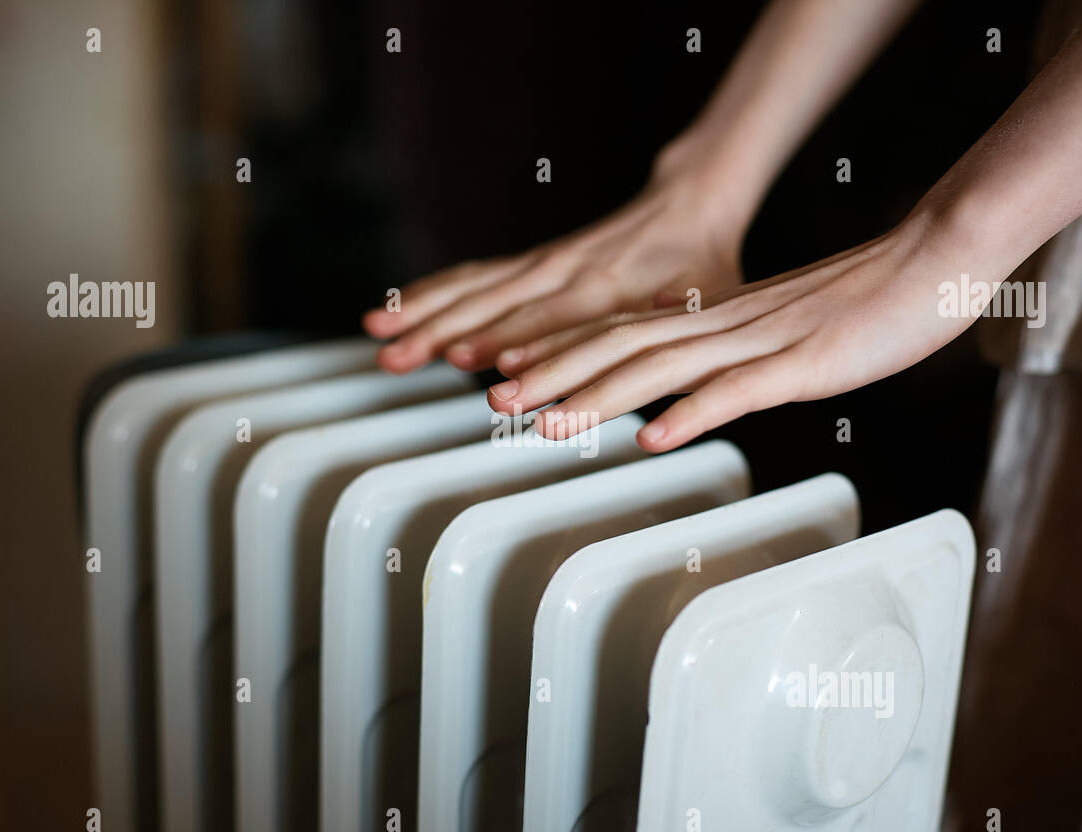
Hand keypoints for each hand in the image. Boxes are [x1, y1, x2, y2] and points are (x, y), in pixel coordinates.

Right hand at [363, 177, 745, 374]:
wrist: (688, 207)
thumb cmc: (701, 266)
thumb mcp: (703, 304)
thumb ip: (673, 337)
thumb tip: (660, 374)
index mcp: (607, 289)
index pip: (548, 323)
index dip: (506, 342)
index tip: (468, 361)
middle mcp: (565, 273)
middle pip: (492, 305)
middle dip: (441, 332)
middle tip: (397, 358)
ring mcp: (543, 265)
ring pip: (472, 288)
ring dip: (423, 312)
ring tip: (378, 332)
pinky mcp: (531, 264)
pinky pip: (474, 277)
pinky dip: (433, 292)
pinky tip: (397, 308)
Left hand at [487, 210, 999, 452]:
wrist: (933, 262)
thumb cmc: (863, 303)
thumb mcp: (780, 335)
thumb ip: (732, 361)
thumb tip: (691, 392)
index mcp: (715, 318)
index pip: (621, 332)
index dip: (561, 353)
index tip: (512, 374)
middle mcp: (722, 324)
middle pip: (620, 346)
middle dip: (553, 376)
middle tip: (495, 401)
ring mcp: (759, 342)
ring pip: (660, 367)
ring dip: (597, 396)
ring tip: (547, 424)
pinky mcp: (802, 363)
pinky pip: (736, 390)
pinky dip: (688, 413)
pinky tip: (652, 437)